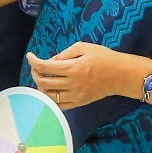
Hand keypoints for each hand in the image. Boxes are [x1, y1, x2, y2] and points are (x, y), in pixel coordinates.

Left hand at [27, 44, 143, 112]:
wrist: (121, 75)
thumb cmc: (104, 57)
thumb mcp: (84, 47)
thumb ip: (65, 54)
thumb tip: (50, 61)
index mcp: (74, 68)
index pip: (45, 66)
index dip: (34, 61)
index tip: (30, 56)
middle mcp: (73, 83)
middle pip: (43, 82)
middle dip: (35, 73)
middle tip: (36, 67)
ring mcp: (75, 95)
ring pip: (49, 96)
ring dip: (40, 87)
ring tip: (42, 78)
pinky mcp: (79, 103)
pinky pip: (59, 105)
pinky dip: (50, 99)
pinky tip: (50, 90)